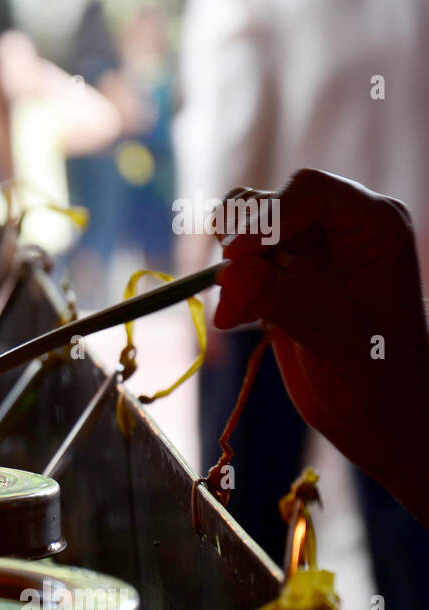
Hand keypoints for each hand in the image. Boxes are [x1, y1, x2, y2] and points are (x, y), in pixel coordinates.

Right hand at [212, 168, 428, 523]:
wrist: (378, 416)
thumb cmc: (379, 379)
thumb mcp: (336, 340)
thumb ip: (285, 302)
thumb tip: (231, 274)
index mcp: (372, 227)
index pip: (309, 193)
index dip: (268, 216)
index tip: (234, 253)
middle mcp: (339, 230)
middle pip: (270, 205)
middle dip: (241, 242)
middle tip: (230, 286)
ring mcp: (307, 255)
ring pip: (246, 232)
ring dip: (230, 269)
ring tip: (236, 314)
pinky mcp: (281, 281)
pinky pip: (239, 269)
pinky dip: (230, 292)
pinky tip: (237, 324)